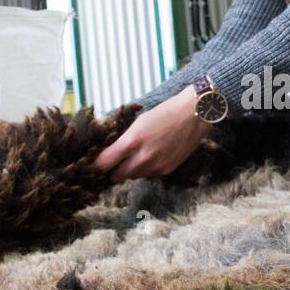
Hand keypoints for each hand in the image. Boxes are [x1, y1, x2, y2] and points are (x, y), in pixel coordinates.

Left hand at [93, 85, 213, 181]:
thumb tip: (110, 153)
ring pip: (133, 176)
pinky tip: (154, 154)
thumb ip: (123, 140)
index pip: (103, 164)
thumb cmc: (165, 113)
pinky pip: (149, 174)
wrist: (194, 115)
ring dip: (131, 169)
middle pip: (116, 176)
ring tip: (139, 154)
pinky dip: (147, 168)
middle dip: (113, 171)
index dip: (97, 166)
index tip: (95, 165)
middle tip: (114, 163)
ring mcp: (155, 167)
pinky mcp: (167, 170)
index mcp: (131, 142)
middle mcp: (142, 158)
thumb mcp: (138, 122)